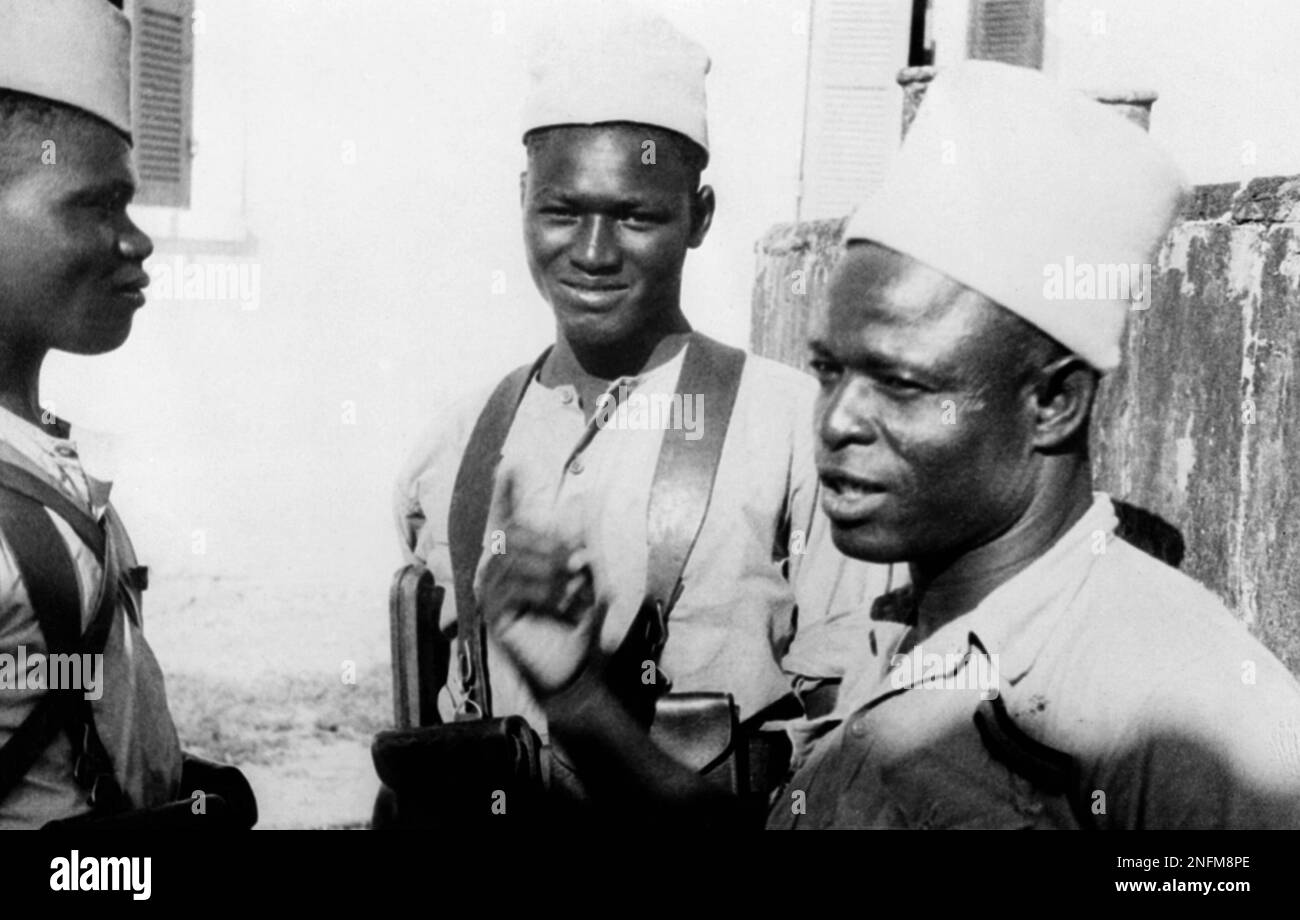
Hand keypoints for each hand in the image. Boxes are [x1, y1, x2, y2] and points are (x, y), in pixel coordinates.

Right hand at [481, 472, 605, 699]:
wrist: (574, 668)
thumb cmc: (576, 621)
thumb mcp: (586, 575)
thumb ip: (581, 540)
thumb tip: (582, 499)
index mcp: (514, 557)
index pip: (505, 516)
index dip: (505, 491)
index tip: (510, 462)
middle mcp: (494, 571)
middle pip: (514, 535)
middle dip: (552, 545)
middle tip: (583, 564)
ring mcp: (488, 592)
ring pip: (515, 560)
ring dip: (552, 571)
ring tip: (578, 588)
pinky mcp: (492, 615)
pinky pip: (515, 589)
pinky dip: (545, 593)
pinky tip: (564, 604)